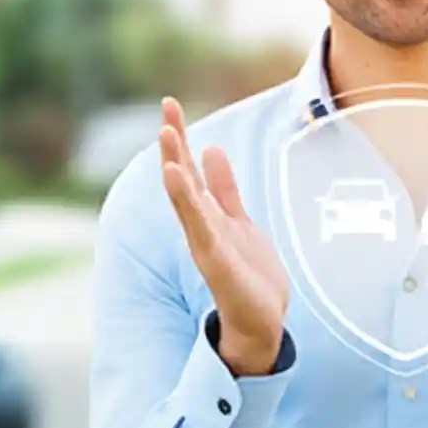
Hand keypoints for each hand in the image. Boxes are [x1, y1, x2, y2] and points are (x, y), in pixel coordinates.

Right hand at [159, 97, 289, 376]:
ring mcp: (207, 243)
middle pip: (183, 178)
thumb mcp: (239, 221)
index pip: (190, 169)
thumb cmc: (249, 275)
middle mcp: (202, 226)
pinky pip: (199, 227)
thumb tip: (212, 149)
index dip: (180, 137)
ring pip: (186, 199)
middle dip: (175, 144)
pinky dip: (187, 203)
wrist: (261, 323)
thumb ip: (224, 189)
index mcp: (208, 215)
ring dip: (175, 167)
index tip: (170, 103)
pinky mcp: (216, 261)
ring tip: (166, 135)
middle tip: (167, 108)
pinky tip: (176, 179)